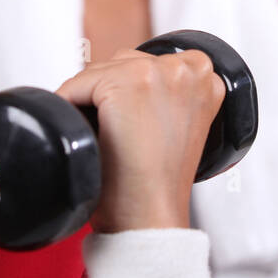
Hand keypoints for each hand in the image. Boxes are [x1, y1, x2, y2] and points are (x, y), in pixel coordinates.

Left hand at [55, 48, 224, 233]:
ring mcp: (157, 73)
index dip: (132, 91)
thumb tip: (134, 85)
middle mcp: (188, 69)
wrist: (151, 215)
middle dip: (109, 92)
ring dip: (90, 98)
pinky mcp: (124, 83)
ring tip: (94, 132)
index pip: (155, 64)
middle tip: (105, 129)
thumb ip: (172, 98)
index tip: (121, 114)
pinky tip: (77, 128)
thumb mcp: (183, 128)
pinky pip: (79, 84)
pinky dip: (68, 103)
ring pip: (102, 72)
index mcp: (209, 79)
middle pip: (127, 62)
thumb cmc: (160, 184)